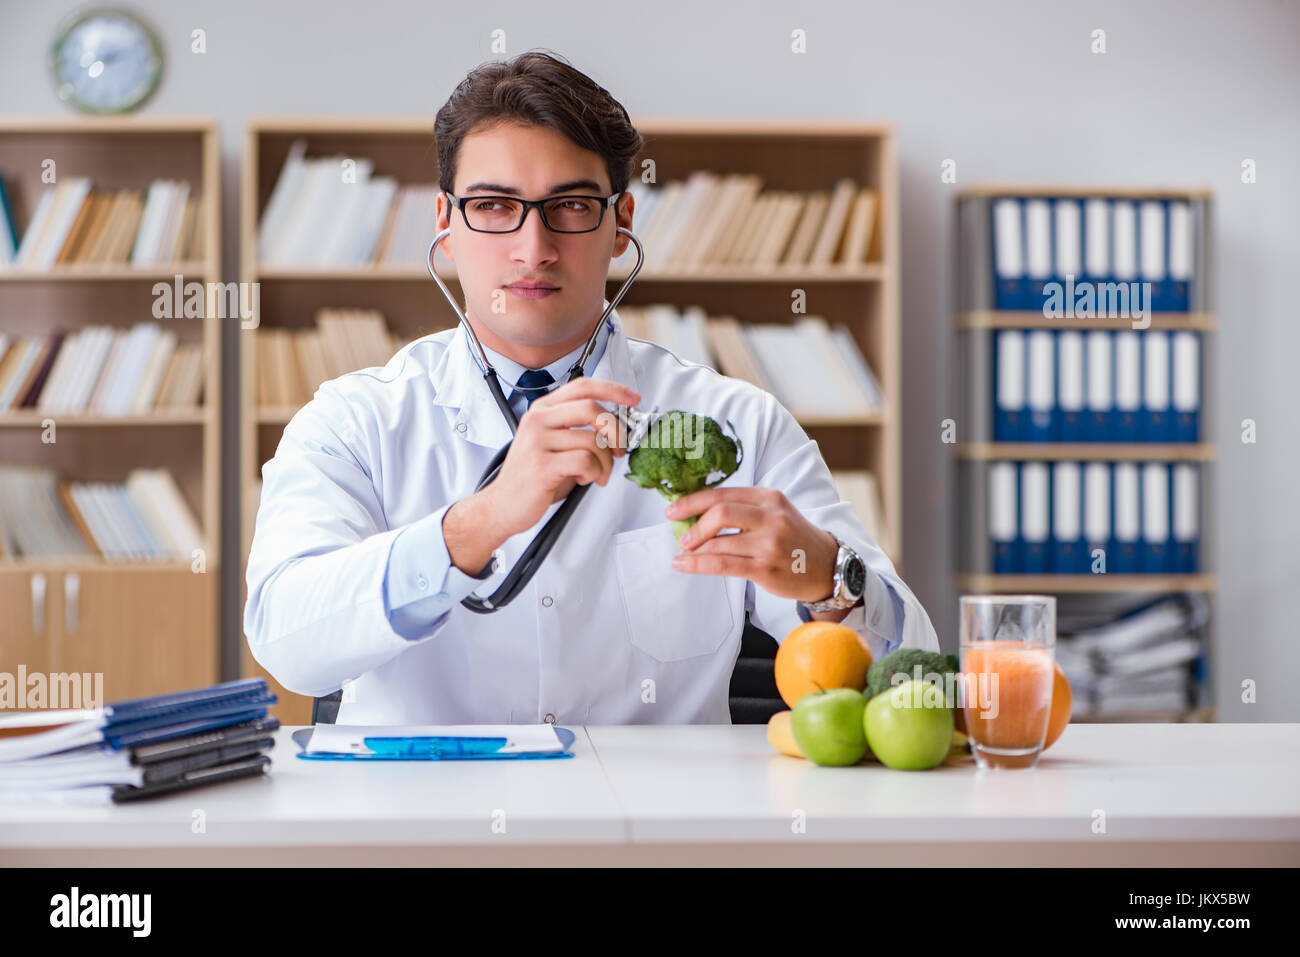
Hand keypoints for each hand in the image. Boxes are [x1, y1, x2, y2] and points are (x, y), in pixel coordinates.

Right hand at [484, 377, 638, 537]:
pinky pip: (585, 461)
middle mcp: (538, 421)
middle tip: (619, 450)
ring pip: (592, 440)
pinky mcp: (542, 464)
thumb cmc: (532, 476)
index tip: (632, 399)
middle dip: (616, 431)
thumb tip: (617, 427)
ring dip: (606, 462)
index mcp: (542, 410)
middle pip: (592, 409)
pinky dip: (594, 473)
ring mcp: (538, 441)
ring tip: (598, 474)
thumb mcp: (553, 444)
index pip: (582, 387)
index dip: (613, 390)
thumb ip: (578, 429)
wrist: (503, 504)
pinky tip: (584, 479)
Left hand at [666, 486, 839, 601]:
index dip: (693, 501)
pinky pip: (723, 564)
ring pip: (719, 542)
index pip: (723, 494)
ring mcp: (769, 544)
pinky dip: (698, 564)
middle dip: (694, 524)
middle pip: (721, 513)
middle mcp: (771, 517)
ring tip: (682, 554)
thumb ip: (743, 510)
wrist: (827, 567)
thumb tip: (698, 515)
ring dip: (694, 549)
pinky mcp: (765, 568)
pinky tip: (684, 564)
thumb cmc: (795, 539)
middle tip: (682, 536)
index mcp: (769, 498)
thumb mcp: (776, 513)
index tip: (674, 510)